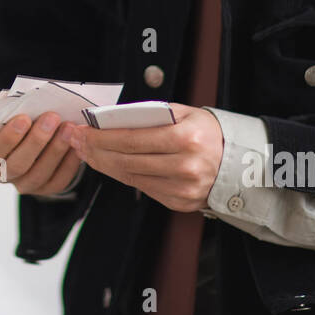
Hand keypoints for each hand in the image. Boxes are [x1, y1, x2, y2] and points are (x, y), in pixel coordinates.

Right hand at [0, 110, 83, 195]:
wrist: (33, 135)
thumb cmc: (20, 120)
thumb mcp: (10, 113)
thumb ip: (14, 110)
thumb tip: (30, 101)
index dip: (8, 137)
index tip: (24, 118)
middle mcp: (4, 173)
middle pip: (17, 165)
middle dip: (36, 141)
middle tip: (52, 118)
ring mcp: (24, 184)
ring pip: (39, 175)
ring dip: (56, 150)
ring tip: (68, 128)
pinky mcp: (45, 189)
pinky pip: (58, 181)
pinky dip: (69, 163)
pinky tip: (75, 145)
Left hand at [66, 103, 223, 211]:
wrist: (238, 161)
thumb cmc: (207, 132)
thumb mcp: (184, 112)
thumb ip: (150, 115)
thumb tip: (111, 119)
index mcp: (185, 138)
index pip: (131, 139)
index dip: (101, 137)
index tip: (82, 130)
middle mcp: (184, 166)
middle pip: (126, 161)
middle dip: (95, 151)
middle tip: (77, 141)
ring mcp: (182, 188)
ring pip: (130, 177)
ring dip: (103, 165)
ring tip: (87, 152)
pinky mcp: (179, 202)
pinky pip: (142, 188)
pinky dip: (122, 176)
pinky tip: (109, 165)